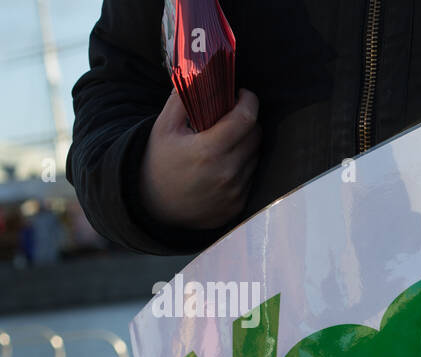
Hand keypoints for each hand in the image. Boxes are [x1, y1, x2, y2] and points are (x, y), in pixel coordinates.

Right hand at [139, 88, 260, 230]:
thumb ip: (183, 100)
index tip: (243, 94)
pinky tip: (225, 163)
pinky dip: (243, 166)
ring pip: (256, 156)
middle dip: (247, 120)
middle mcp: (228, 172)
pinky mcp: (239, 205)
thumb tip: (200, 75)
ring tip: (226, 141)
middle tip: (232, 115)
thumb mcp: (163, 128)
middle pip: (255, 135)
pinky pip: (252, 177)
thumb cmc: (158, 162)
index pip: (246, 118)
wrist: (154, 207)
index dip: (249, 101)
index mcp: (209, 150)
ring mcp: (236, 191)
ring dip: (246, 144)